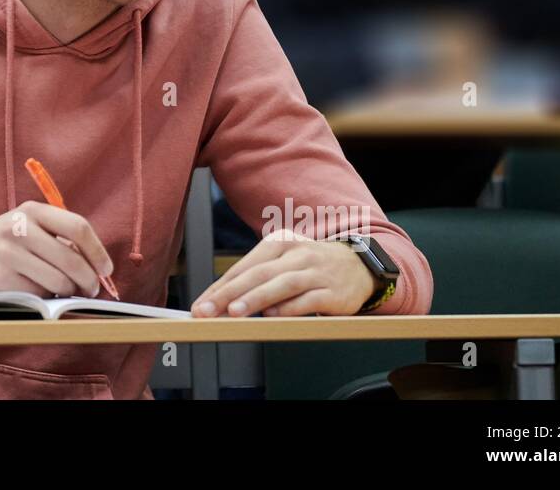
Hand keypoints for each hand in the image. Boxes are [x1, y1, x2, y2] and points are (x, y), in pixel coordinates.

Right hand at [0, 201, 113, 299]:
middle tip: (90, 289)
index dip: (98, 251)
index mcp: (32, 210)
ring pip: (58, 282)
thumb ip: (58, 240)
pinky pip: (38, 295)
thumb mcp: (26, 229)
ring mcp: (8, 253)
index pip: (77, 227)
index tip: (106, 269)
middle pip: (72, 260)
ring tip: (62, 291)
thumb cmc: (1, 246)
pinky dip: (43, 299)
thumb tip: (97, 266)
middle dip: (88, 280)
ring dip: (67, 292)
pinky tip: (34, 292)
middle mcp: (20, 227)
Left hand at [190, 229, 374, 317]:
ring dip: (256, 298)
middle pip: (258, 274)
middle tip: (208, 310)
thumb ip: (256, 279)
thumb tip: (222, 302)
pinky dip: (289, 309)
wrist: (359, 265)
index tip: (201, 305)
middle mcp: (297, 254)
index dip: (220, 287)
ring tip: (234, 312)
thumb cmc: (310, 265)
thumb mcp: (283, 261)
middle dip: (229, 293)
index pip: (243, 267)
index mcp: (279, 243)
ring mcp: (316, 272)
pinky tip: (272, 316)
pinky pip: (307, 300)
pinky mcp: (332, 291)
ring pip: (282, 284)